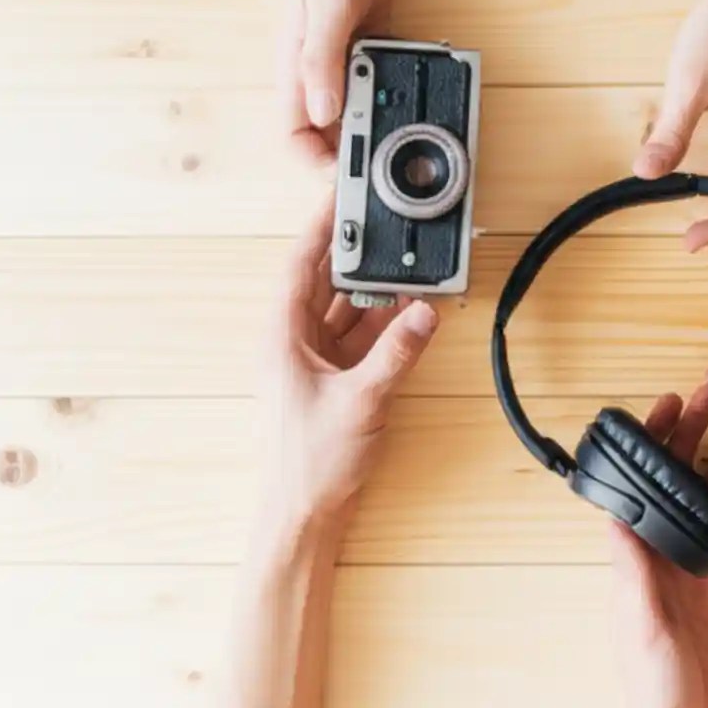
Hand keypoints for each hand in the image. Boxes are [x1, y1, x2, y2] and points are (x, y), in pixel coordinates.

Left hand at [258, 189, 439, 540]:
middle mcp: (295, 341)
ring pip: (348, 309)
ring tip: (411, 269)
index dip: (321, 226)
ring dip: (378, 293)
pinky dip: (386, 325)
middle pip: (327, 281)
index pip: (300, 264)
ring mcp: (315, 361)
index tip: (342, 194)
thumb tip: (424, 314)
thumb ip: (397, 354)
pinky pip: (362, 338)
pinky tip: (411, 314)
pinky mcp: (336, 380)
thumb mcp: (361, 401)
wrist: (302, 512)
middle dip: (359, 255)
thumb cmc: (309, 462)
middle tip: (389, 226)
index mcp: (283, 335)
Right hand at [279, 0, 392, 163]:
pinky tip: (411, 105)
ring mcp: (345, 61)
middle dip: (351, 155)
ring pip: (355, 114)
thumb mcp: (326, 8)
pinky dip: (393, 99)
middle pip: (327, 134)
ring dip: (374, 131)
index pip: (294, 134)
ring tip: (397, 143)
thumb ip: (321, 58)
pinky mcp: (370, 46)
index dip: (315, 162)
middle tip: (380, 169)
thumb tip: (322, 111)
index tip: (346, 174)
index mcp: (297, 67)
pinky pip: (379, 86)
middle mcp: (319, 71)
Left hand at [611, 382, 707, 707]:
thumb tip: (615, 515)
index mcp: (639, 559)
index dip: (655, 444)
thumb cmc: (653, 681)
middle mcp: (667, 559)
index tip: (669, 404)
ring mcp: (699, 575)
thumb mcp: (638, 620)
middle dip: (700, 441)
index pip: (645, 489)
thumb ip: (631, 568)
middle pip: (684, 488)